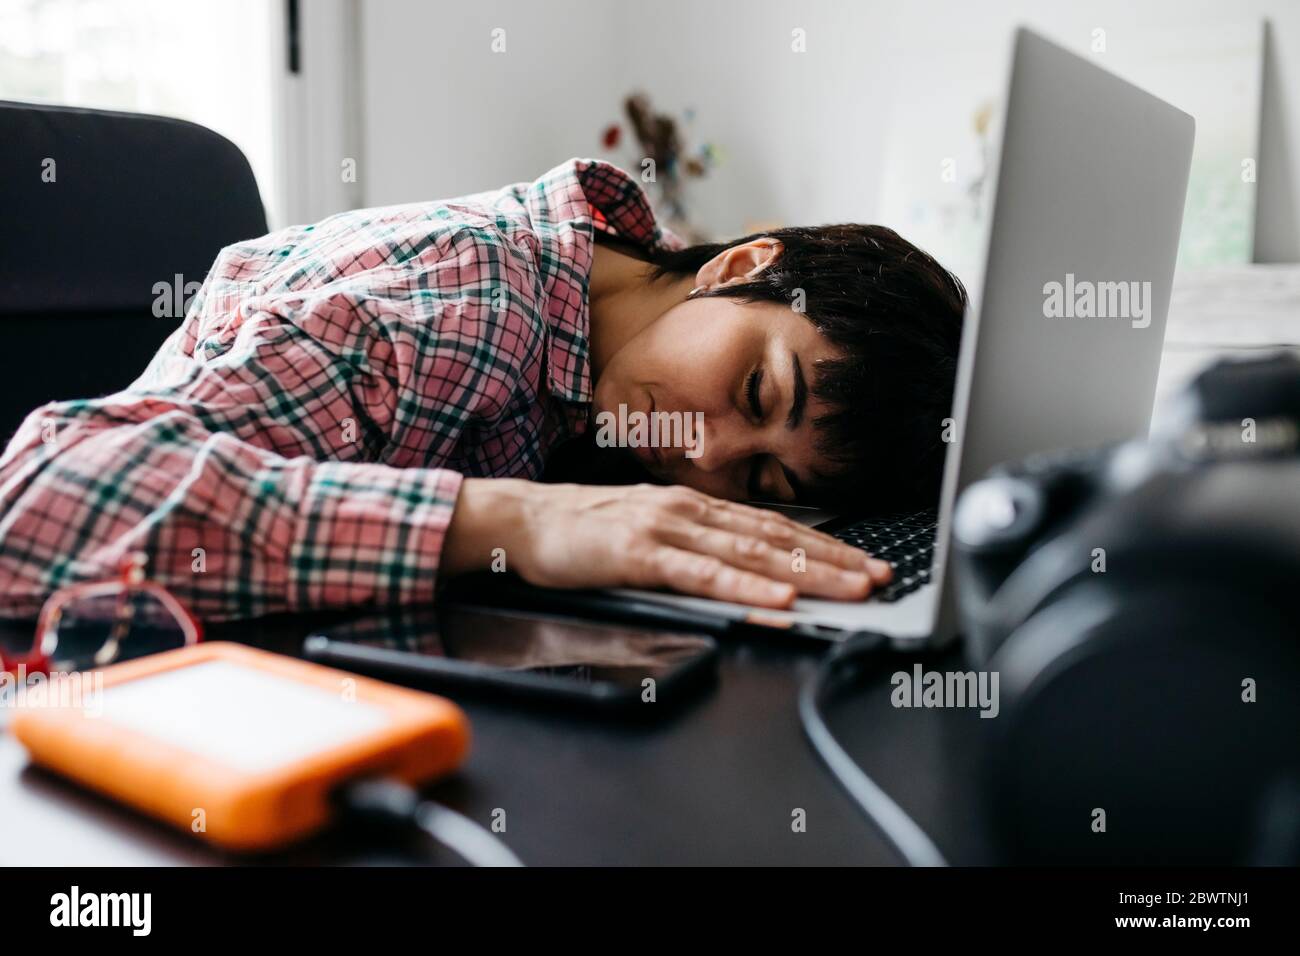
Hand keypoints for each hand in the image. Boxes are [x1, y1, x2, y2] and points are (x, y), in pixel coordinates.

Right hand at [442, 479, 891, 607]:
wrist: (522, 518)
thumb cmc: (584, 532)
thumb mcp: (652, 538)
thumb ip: (698, 553)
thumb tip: (748, 578)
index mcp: (697, 508)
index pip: (775, 528)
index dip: (826, 546)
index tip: (866, 563)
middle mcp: (691, 511)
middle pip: (776, 539)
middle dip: (833, 560)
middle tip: (878, 578)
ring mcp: (666, 530)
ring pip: (749, 553)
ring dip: (804, 573)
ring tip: (847, 589)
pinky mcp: (639, 554)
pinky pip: (699, 573)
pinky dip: (742, 584)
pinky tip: (772, 597)